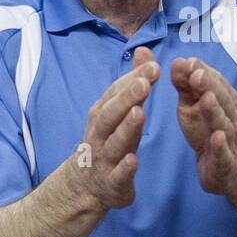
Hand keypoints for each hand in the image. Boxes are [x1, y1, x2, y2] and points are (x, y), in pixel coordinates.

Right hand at [71, 46, 159, 209]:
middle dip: (126, 98)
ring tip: (140, 112)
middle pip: (110, 114)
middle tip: (145, 82)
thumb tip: (143, 50)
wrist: (84, 186)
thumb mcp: (117, 112)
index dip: (132, 79)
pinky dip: (124, 169)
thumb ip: (132, 83)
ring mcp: (104, 159)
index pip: (115, 94)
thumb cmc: (107, 143)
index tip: (152, 65)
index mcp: (102, 115)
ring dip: (126, 128)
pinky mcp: (112, 184)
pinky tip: (133, 160)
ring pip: (114, 142)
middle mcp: (99, 135)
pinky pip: (118, 176)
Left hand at [170, 57, 236, 195]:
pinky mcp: (225, 163)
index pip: (214, 84)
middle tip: (196, 73)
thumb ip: (186, 86)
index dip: (201, 72)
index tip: (188, 60)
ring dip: (215, 111)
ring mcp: (230, 141)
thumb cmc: (209, 131)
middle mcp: (229, 118)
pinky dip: (220, 146)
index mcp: (222, 102)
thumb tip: (178, 61)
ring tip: (207, 98)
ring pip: (223, 124)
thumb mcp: (193, 107)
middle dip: (209, 86)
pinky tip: (216, 137)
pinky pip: (223, 154)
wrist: (234, 168)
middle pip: (220, 100)